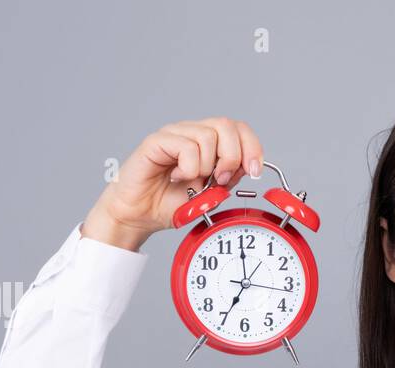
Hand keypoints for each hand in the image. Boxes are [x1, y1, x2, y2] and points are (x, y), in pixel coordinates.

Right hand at [82, 117, 264, 250]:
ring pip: (208, 136)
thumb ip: (228, 177)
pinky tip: (178, 177)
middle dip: (232, 157)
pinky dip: (189, 168)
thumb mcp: (211, 194)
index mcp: (208, 142)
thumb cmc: (170, 203)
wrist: (140, 215)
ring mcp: (174, 134)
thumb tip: (245, 167)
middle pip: (226, 125)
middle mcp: (192, 132)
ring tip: (193, 180)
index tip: (253, 172)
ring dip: (207, 166)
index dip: (252, 147)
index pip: (239, 128)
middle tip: (219, 180)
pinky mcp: (157, 141)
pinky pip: (186, 146)